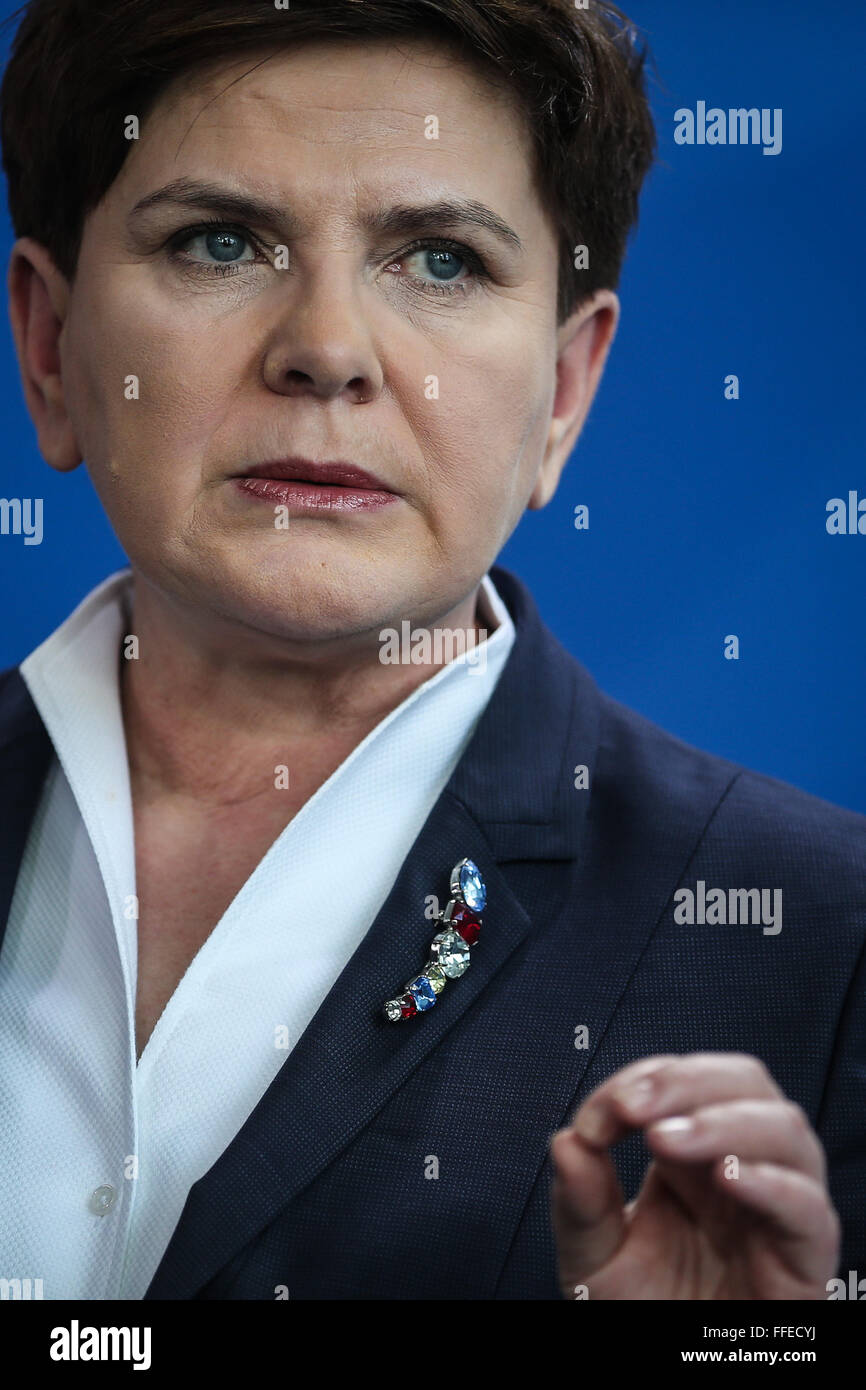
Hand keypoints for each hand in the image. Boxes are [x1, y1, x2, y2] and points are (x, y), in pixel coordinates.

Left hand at [550, 1052, 840, 1298]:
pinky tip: (727, 1177)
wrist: (671, 1379)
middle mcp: (739, 1170)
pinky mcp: (804, 1261)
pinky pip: (809, 1209)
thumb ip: (578, 1204)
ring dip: (722, 1120)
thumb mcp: (594, 1260)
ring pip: (784, 1129)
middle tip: (634, 1107)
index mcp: (691, 1157)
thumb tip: (566, 1143)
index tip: (598, 1117)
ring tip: (667, 1138)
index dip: (641, 1081)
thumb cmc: (647, 1314)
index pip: (681, 1081)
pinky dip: (773, 1183)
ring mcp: (776, 1210)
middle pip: (743, 1082)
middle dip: (685, 1080)